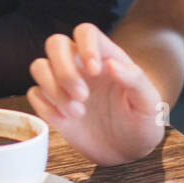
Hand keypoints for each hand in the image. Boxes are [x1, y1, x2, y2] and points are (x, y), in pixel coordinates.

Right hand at [27, 22, 164, 165]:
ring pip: (39, 66)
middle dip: (64, 70)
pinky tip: (67, 121)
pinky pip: (34, 94)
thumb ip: (135, 79)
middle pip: (55, 44)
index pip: (85, 32)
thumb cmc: (142, 122)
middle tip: (83, 96)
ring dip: (54, 89)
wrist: (129, 150)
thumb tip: (110, 64)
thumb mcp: (149, 103)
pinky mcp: (53, 105)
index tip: (95, 71)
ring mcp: (64, 85)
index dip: (85, 46)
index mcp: (106, 57)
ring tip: (78, 113)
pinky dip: (46, 107)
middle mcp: (81, 66)